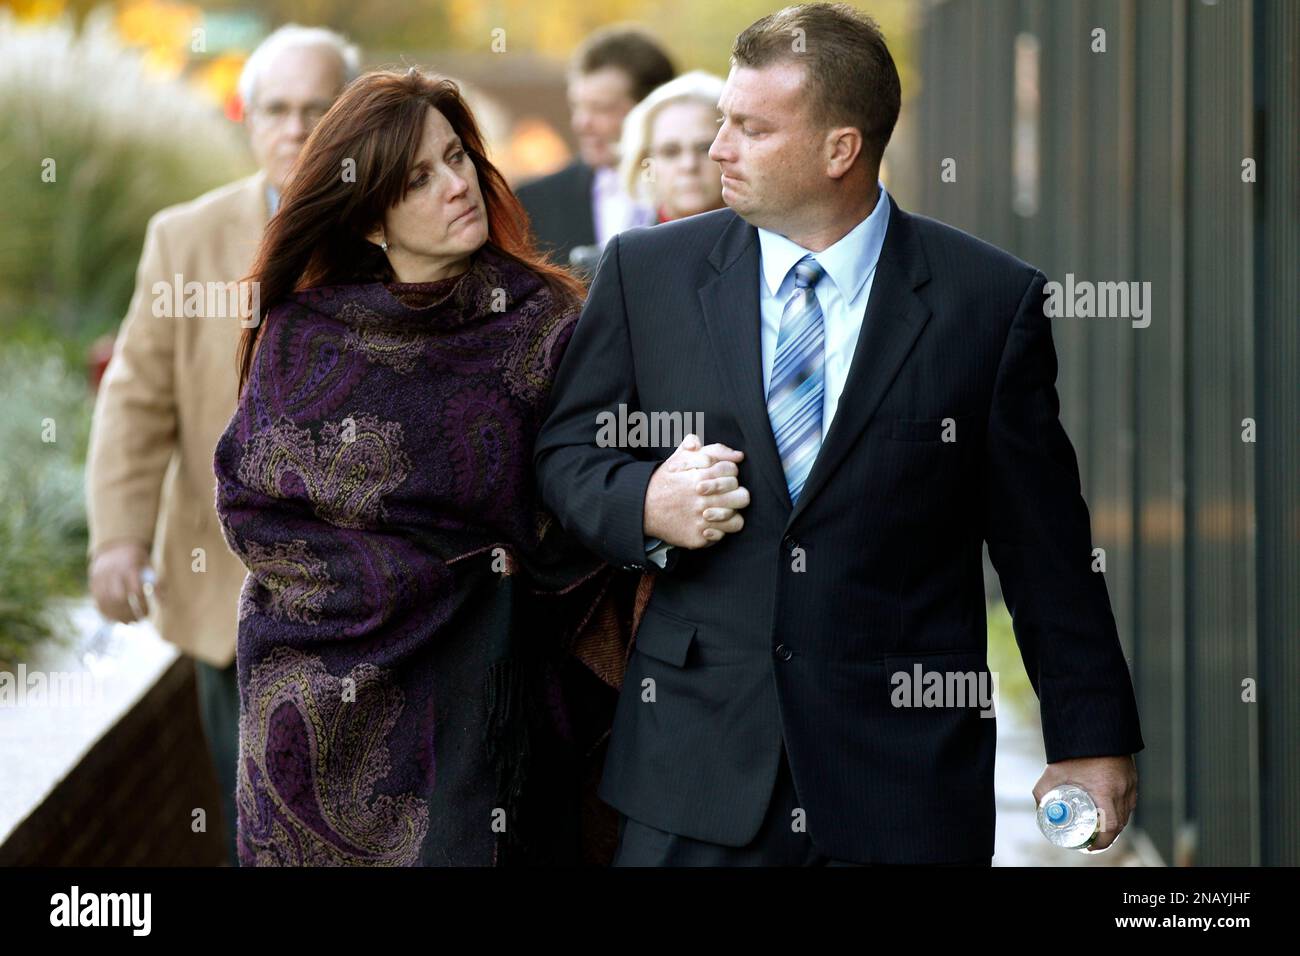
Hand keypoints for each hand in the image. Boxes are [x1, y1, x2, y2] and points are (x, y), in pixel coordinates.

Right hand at [89, 541, 153, 623]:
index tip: (148, 612)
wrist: (115, 548)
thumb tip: (164, 602)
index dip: (141, 604)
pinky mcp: (94, 584)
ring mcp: (100, 579)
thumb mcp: (149, 567)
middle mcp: (112, 572)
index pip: (135, 590)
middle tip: (138, 620)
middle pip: (117, 598)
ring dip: (117, 616)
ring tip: (129, 622)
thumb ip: (157, 583)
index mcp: (129, 567)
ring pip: (105, 602)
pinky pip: (97, 602)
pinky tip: (116, 619)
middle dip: (128, 612)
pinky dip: (106, 613)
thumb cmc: (138, 561)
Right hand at [643, 434, 749, 548]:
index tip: (721, 476)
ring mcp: (701, 521)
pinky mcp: (698, 537)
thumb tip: (737, 455)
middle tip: (725, 494)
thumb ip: (708, 450)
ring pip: (737, 517)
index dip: (730, 472)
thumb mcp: (680, 458)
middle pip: (742, 496)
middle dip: (735, 492)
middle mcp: (702, 500)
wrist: (642, 507)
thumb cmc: (665, 481)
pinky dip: (720, 529)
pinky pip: (724, 534)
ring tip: (719, 508)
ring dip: (730, 511)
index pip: (733, 472)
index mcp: (700, 477)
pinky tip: (711, 522)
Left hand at [1033, 754, 1137, 851]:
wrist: (1092, 727)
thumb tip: (1040, 809)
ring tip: (1100, 828)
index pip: (1110, 826)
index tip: (1091, 846)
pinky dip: (1120, 809)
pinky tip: (1110, 810)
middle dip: (1107, 836)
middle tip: (1092, 840)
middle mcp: (1121, 789)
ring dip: (1115, 823)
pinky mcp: (1132, 777)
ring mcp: (1130, 784)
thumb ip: (1043, 791)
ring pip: (1126, 812)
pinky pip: (1129, 800)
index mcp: (1105, 790)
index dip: (1102, 841)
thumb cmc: (1073, 751)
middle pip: (1119, 822)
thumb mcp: (1053, 772)